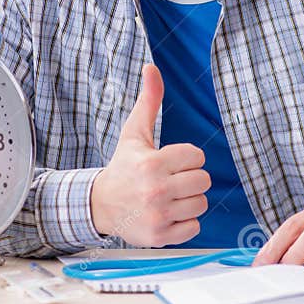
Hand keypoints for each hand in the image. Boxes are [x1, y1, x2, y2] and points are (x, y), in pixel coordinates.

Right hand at [90, 63, 210, 245]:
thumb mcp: (134, 132)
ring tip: (168, 196)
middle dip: (190, 178)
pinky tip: (167, 212)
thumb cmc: (123, 166)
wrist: (100, 204)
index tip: (171, 161)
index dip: (187, 157)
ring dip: (188, 200)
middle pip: (203, 181)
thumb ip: (148, 100)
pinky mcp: (161, 237)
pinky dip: (184, 222)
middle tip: (171, 178)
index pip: (197, 157)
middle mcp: (156, 190)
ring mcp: (159, 215)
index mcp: (153, 163)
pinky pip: (194, 227)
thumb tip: (151, 67)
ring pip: (201, 204)